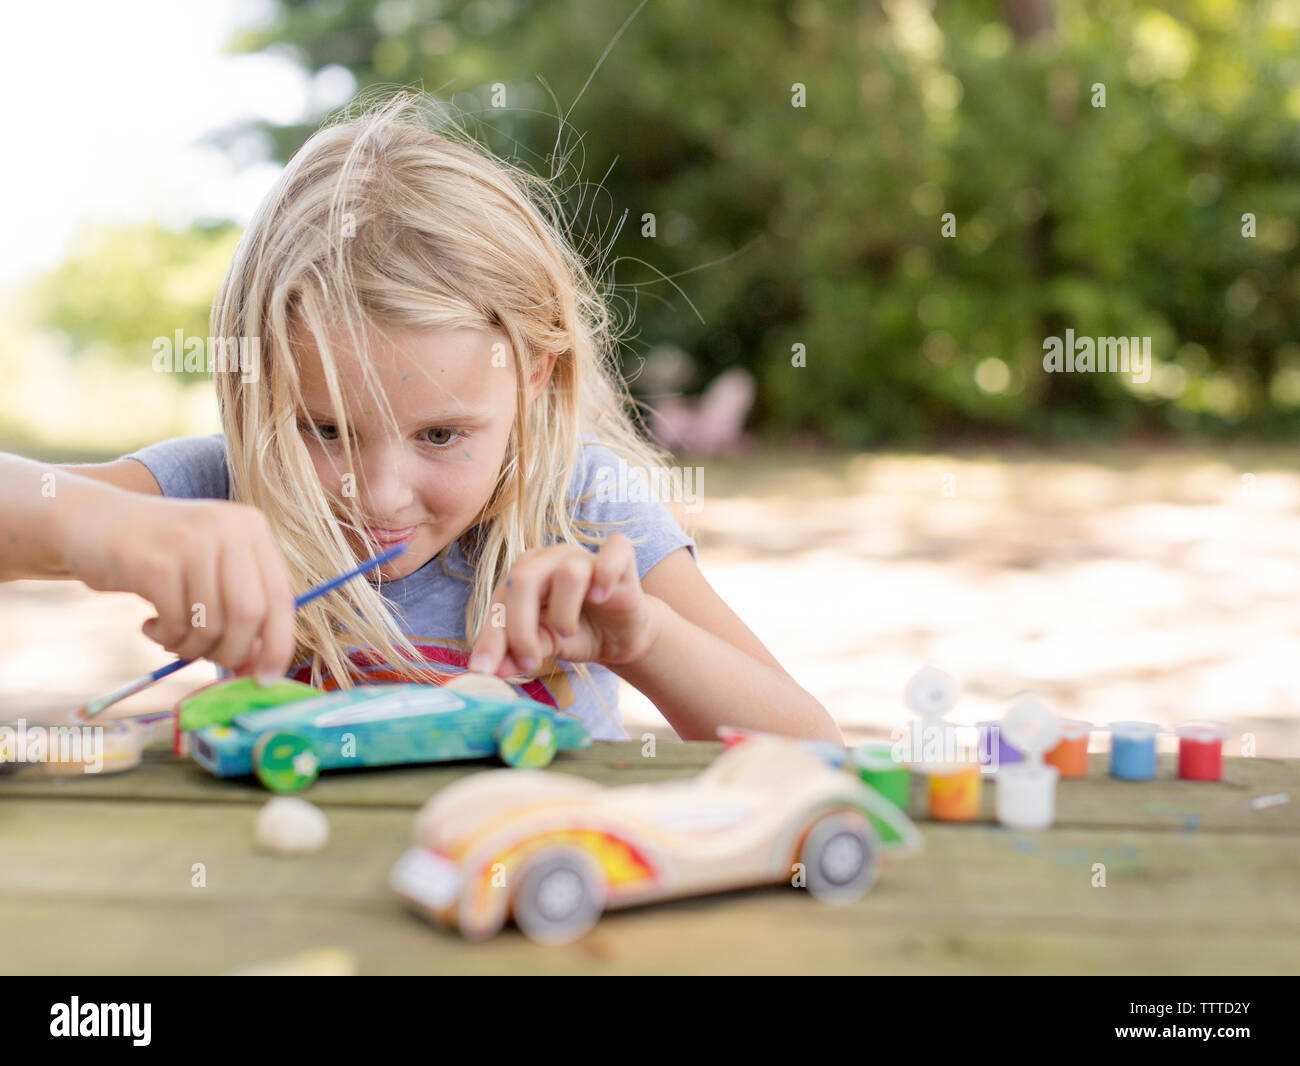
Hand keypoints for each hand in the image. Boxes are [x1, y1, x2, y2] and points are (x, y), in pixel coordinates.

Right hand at [62, 493, 296, 682]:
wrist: (91, 522)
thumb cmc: (161, 557)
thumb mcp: (210, 569)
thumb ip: (239, 610)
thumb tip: (260, 667)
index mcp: (251, 528)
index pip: (281, 597)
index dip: (278, 644)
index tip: (267, 679)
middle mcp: (228, 528)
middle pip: (250, 614)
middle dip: (231, 652)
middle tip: (209, 659)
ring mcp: (191, 541)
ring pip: (211, 623)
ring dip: (191, 647)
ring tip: (172, 637)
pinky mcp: (154, 561)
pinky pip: (174, 622)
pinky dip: (165, 637)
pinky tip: (150, 625)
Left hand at [467, 533, 659, 678]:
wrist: (620, 638)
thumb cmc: (576, 634)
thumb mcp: (542, 645)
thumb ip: (516, 652)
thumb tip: (491, 670)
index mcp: (523, 574)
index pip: (500, 599)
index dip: (492, 636)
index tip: (488, 670)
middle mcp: (550, 558)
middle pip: (523, 579)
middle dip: (520, 628)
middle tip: (531, 662)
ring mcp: (584, 555)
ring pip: (567, 573)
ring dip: (564, 612)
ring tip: (568, 632)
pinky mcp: (620, 559)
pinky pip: (613, 552)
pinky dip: (606, 575)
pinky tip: (601, 598)